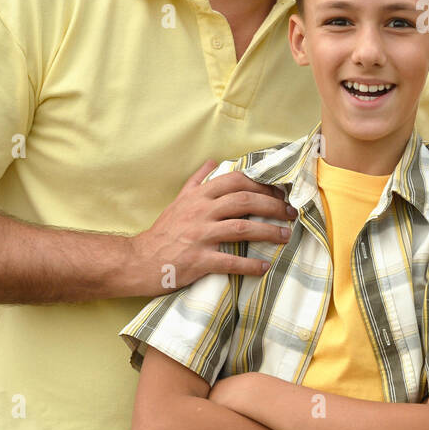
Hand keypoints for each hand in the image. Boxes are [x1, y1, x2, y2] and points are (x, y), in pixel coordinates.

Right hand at [128, 162, 294, 295]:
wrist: (138, 261)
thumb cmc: (163, 231)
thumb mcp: (178, 200)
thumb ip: (197, 181)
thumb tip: (214, 162)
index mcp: (199, 196)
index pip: (236, 181)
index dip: (262, 185)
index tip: (280, 192)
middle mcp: (200, 212)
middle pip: (244, 201)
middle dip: (272, 205)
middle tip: (290, 213)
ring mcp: (199, 236)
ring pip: (241, 228)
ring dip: (268, 232)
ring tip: (286, 236)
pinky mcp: (198, 260)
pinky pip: (230, 262)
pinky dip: (250, 265)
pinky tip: (264, 267)